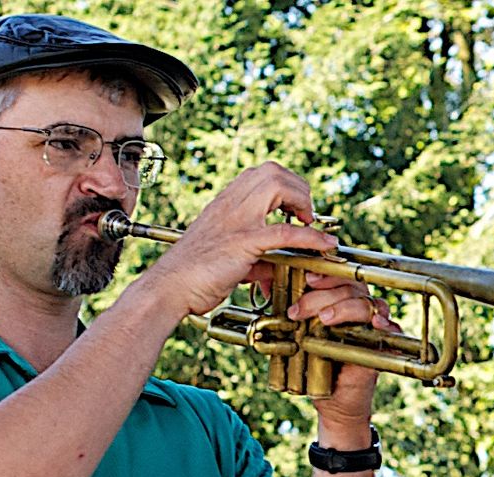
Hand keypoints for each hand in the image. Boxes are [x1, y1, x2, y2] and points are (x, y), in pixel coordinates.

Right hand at [132, 162, 339, 317]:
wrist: (168, 288)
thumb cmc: (193, 276)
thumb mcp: (229, 260)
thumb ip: (257, 259)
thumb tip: (279, 267)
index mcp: (225, 204)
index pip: (261, 173)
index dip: (286, 186)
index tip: (296, 209)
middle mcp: (230, 205)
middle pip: (273, 171)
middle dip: (298, 188)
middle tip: (306, 215)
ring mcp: (236, 221)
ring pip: (278, 186)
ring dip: (302, 202)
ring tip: (309, 223)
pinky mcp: (243, 243)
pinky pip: (285, 232)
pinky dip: (311, 238)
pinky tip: (325, 246)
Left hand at [298, 273, 401, 436]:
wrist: (333, 404)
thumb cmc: (316, 370)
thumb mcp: (299, 339)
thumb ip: (295, 317)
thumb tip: (274, 291)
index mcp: (339, 304)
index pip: (338, 278)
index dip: (325, 274)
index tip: (307, 279)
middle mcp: (358, 312)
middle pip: (352, 287)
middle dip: (324, 294)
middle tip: (300, 311)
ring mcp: (373, 328)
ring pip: (367, 303)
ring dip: (346, 307)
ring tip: (325, 319)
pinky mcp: (385, 346)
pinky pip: (392, 328)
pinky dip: (385, 324)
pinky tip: (376, 324)